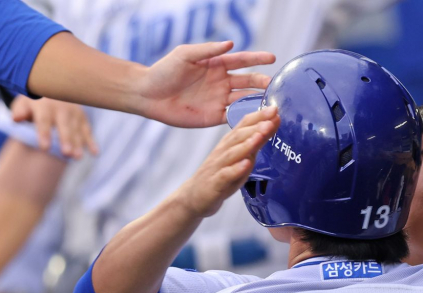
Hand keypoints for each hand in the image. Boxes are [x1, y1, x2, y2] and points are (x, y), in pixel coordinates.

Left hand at [10, 95, 98, 158]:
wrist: (52, 85)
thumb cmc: (33, 101)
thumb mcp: (23, 102)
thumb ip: (19, 111)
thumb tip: (16, 118)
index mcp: (44, 105)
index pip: (44, 121)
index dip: (44, 134)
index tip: (44, 147)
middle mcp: (61, 108)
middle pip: (64, 126)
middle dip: (66, 139)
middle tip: (66, 153)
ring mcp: (74, 113)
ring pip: (76, 130)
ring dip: (78, 144)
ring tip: (77, 157)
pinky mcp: (82, 118)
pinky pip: (87, 131)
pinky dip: (92, 142)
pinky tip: (95, 153)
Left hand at [137, 41, 274, 127]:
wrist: (149, 95)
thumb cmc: (164, 71)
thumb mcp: (185, 55)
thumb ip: (208, 50)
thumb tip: (231, 44)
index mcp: (216, 65)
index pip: (242, 61)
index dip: (257, 59)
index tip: (272, 58)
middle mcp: (222, 82)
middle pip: (248, 81)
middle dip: (261, 82)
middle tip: (273, 86)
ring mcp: (219, 100)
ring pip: (244, 100)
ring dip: (258, 101)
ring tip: (271, 103)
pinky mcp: (214, 116)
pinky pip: (234, 116)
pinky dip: (246, 117)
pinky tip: (256, 118)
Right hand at [174, 106, 278, 217]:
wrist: (195, 197)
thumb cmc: (220, 176)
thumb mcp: (240, 158)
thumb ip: (254, 144)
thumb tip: (270, 128)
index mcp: (229, 144)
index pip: (243, 126)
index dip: (258, 116)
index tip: (275, 108)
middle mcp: (223, 152)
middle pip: (239, 135)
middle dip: (256, 125)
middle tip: (271, 117)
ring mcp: (218, 167)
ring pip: (233, 153)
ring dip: (248, 143)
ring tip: (261, 135)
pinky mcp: (215, 183)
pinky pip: (226, 175)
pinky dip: (236, 169)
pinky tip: (246, 164)